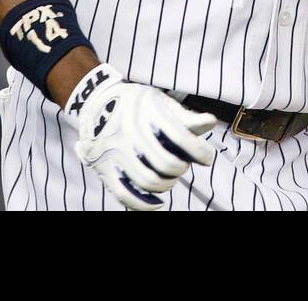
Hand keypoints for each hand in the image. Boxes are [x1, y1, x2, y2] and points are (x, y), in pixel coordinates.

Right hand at [66, 64, 216, 210]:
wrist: (96, 104)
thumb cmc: (137, 105)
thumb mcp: (161, 102)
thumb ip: (185, 116)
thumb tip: (210, 122)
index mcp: (147, 111)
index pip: (180, 138)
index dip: (200, 152)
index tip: (206, 158)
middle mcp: (130, 131)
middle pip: (166, 163)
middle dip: (181, 168)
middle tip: (182, 166)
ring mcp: (115, 151)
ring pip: (148, 181)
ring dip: (166, 185)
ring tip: (169, 179)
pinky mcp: (105, 168)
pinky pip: (126, 195)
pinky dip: (144, 205)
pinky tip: (156, 202)